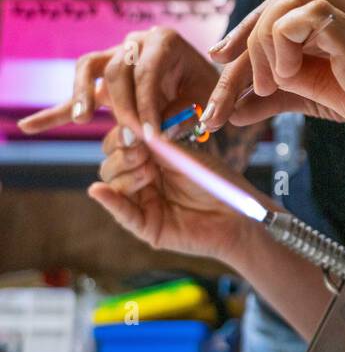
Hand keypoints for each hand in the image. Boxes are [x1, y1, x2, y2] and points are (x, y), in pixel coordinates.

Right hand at [18, 27, 218, 135]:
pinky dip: (56, 110)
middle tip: (129, 138)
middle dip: (120, 107)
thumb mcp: (212, 100)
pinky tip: (28, 128)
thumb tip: (186, 127)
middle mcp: (136, 42)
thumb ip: (203, 112)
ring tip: (81, 120)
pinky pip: (76, 90)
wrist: (205, 84)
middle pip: (115, 69)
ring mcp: (115, 55)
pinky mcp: (102, 77)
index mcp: (164, 41)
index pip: (145, 72)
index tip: (150, 138)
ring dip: (80, 94)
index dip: (146, 106)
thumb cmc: (210, 92)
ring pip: (88, 67)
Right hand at [87, 121, 253, 262]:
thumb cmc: (216, 181)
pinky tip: (99, 191)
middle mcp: (142, 180)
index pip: (121, 142)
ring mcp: (143, 203)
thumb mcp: (184, 156)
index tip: (132, 130)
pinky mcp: (147, 227)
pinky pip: (123, 214)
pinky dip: (110, 201)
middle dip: (122, 153)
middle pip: (111, 162)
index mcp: (151, 159)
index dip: (122, 135)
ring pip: (113, 184)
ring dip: (125, 173)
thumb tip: (128, 123)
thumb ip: (157, 143)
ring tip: (148, 172)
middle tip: (141, 152)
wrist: (238, 213)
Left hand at [201, 0, 344, 205]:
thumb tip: (254, 96)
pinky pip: (311, 19)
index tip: (233, 60)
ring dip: (265, 38)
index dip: (262, 23)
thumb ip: (313, 89)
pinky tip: (283, 81)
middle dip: (251, 26)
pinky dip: (281, 44)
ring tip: (270, 85)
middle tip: (228, 69)